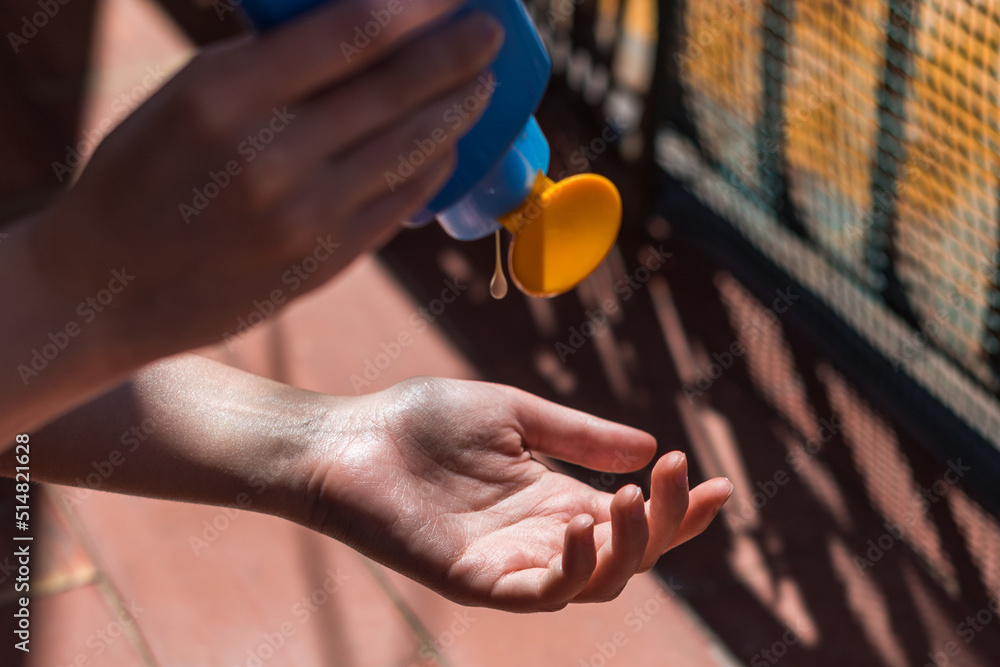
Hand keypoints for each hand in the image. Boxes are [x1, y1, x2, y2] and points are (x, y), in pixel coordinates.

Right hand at [28, 0, 502, 363]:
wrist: (112, 289)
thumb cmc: (141, 178)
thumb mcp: (185, 96)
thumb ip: (268, 65)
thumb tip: (358, 32)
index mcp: (225, 97)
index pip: (353, 34)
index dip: (419, 7)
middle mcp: (272, 158)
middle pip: (397, 90)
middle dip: (458, 54)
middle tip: (490, 33)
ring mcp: (305, 218)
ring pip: (413, 149)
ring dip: (458, 109)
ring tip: (480, 84)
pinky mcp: (325, 263)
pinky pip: (401, 203)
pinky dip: (432, 167)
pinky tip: (445, 146)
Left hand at [300, 378, 733, 611]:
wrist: (353, 438)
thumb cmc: (424, 422)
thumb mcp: (516, 415)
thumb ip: (578, 436)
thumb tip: (649, 447)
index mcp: (555, 498)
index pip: (633, 517)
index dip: (677, 509)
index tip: (716, 483)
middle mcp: (542, 537)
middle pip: (628, 554)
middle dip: (663, 524)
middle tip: (674, 480)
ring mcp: (511, 563)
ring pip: (595, 581)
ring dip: (624, 546)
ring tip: (626, 496)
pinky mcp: (476, 581)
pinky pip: (538, 592)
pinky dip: (571, 567)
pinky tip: (581, 524)